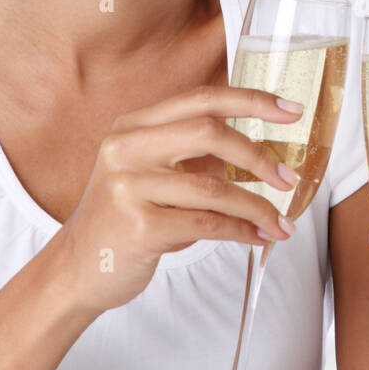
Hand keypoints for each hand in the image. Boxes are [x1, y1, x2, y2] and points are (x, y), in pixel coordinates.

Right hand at [48, 86, 303, 316]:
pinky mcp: (137, 227)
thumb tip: (265, 154)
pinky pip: (206, 224)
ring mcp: (127, 186)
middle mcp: (126, 147)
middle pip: (209, 133)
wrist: (77, 270)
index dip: (251, 101)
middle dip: (258, 155)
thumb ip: (194, 155)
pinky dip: (241, 231)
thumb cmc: (126, 219)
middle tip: (288, 178)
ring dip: (257, 207)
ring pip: (213, 187)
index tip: (291, 111)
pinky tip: (258, 237)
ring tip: (280, 222)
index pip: (202, 100)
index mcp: (133, 126)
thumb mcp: (151, 173)